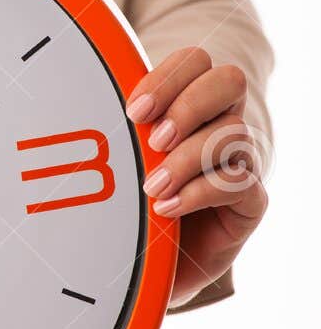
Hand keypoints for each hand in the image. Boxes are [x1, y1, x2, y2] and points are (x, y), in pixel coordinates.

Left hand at [125, 46, 267, 309]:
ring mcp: (240, 161)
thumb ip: (114, 133)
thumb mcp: (116, 162)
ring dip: (186, 158)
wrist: (150, 267)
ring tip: (151, 187)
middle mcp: (220, 124)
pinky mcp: (249, 201)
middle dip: (188, 105)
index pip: (196, 61)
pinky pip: (239, 182)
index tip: (133, 111)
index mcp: (189, 103)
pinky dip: (198, 192)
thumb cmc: (131, 205)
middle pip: (229, 80)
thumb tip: (78, 111)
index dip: (167, 78)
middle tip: (154, 139)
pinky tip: (166, 208)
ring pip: (232, 132)